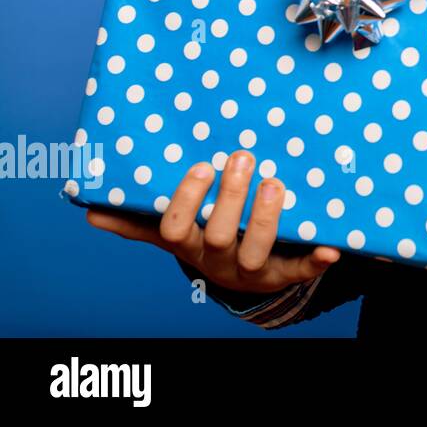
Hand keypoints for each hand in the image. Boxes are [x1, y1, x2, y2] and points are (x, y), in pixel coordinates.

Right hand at [86, 150, 339, 294]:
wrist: (252, 275)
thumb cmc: (209, 238)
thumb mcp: (175, 230)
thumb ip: (139, 219)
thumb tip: (88, 210)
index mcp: (190, 244)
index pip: (177, 228)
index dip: (188, 200)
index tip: (202, 166)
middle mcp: (218, 259)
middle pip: (218, 235)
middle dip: (229, 198)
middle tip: (243, 158)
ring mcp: (254, 267)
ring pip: (256, 250)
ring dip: (265, 218)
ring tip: (275, 182)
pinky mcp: (287, 273)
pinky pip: (302, 269)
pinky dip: (316, 260)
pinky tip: (332, 249)